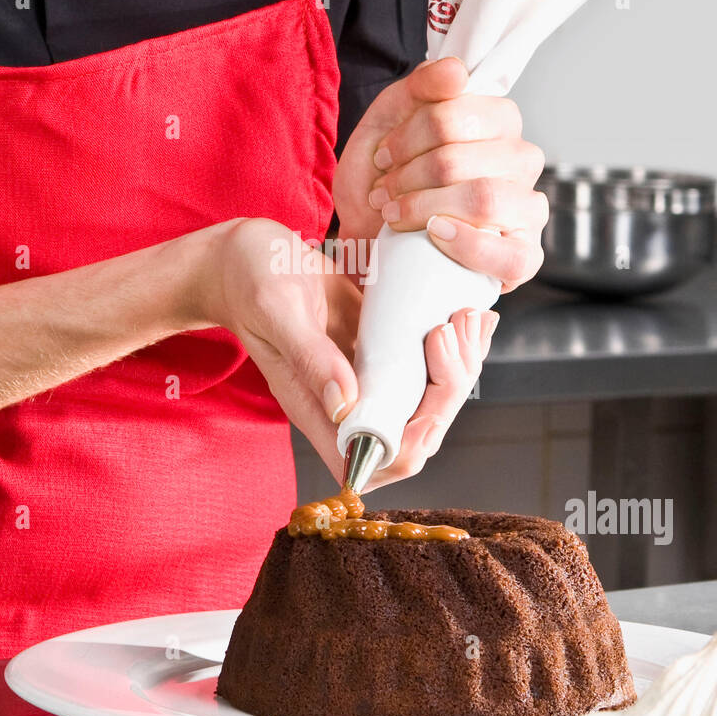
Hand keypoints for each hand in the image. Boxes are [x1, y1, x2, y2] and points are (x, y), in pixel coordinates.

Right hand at [195, 219, 497, 488]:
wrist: (245, 253)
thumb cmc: (248, 280)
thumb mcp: (277, 309)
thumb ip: (310, 357)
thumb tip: (346, 407)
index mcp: (316, 408)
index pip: (374, 462)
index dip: (410, 444)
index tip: (427, 395)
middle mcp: (347, 401)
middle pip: (416, 433)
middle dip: (448, 392)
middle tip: (452, 333)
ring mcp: (366, 375)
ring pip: (428, 399)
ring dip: (459, 366)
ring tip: (467, 319)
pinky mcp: (379, 347)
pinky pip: (426, 363)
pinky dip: (454, 344)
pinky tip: (471, 314)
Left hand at [333, 56, 547, 291]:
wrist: (370, 233)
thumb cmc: (388, 174)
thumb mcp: (392, 116)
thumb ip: (422, 85)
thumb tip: (458, 73)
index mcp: (499, 120)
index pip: (454, 117)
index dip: (408, 139)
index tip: (383, 155)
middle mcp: (521, 159)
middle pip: (459, 161)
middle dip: (407, 179)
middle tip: (384, 191)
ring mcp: (528, 208)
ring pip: (483, 199)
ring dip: (423, 209)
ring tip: (396, 215)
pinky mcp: (524, 255)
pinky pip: (512, 256)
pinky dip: (467, 246)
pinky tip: (435, 236)